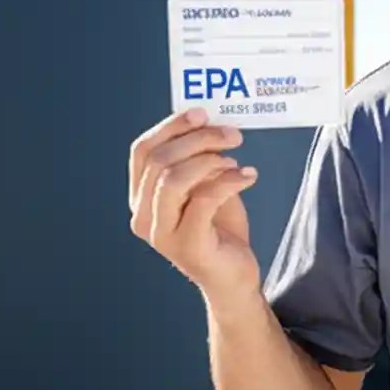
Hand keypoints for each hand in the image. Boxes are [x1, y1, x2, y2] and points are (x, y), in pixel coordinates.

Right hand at [129, 108, 260, 302]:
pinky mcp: (188, 246)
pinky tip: (249, 176)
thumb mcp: (205, 185)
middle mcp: (142, 215)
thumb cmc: (219, 227)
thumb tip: (210, 122)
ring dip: (210, 159)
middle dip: (199, 139)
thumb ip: (199, 160)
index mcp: (141, 197)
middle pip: (160, 160)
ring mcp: (162, 234)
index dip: (170, 127)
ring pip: (173, 179)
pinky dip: (229, 180)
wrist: (233, 275)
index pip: (142, 151)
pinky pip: (203, 201)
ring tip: (236, 159)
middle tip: (233, 135)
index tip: (202, 114)